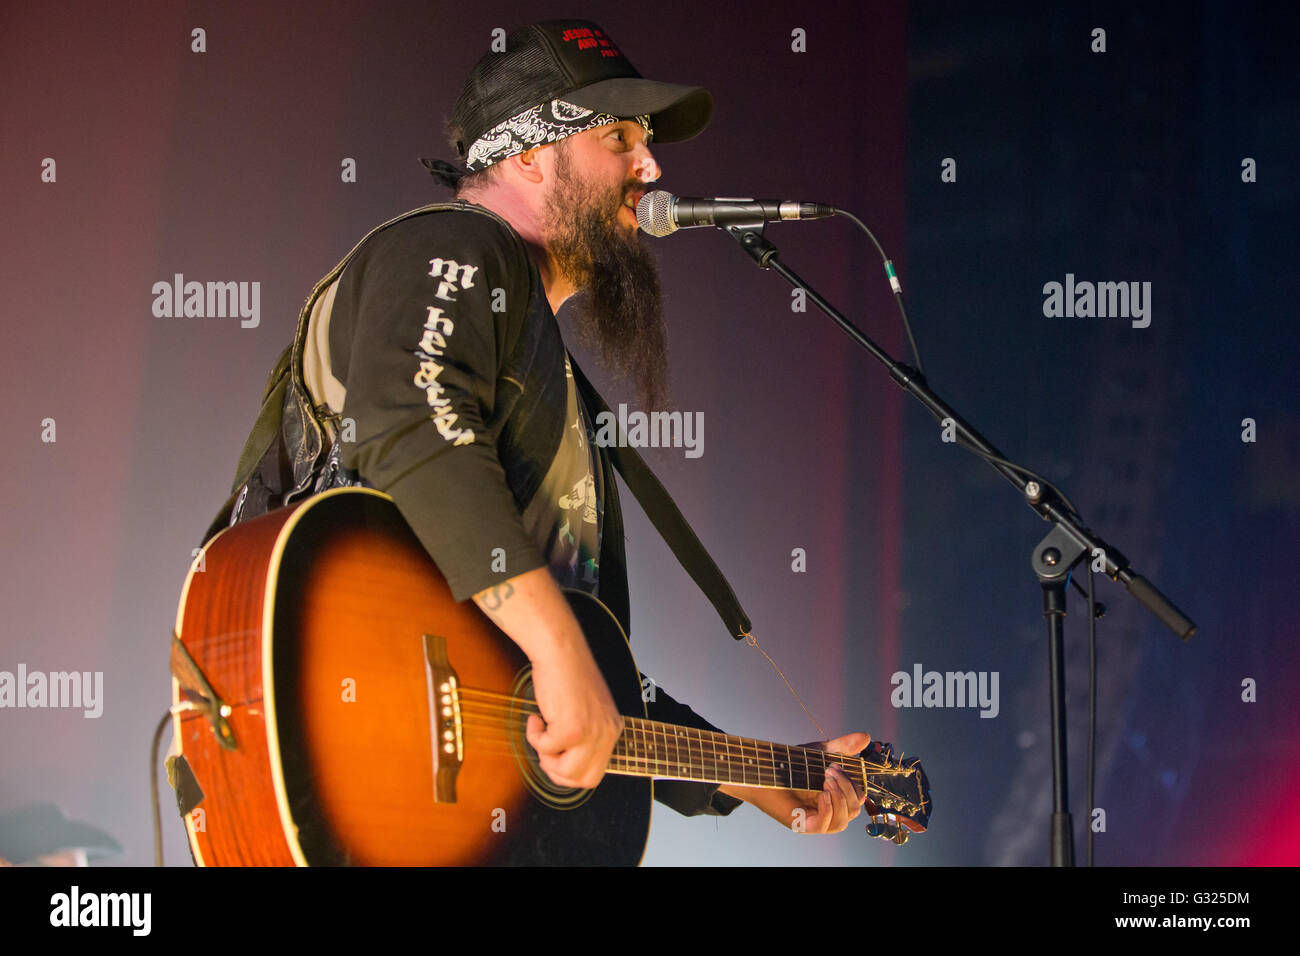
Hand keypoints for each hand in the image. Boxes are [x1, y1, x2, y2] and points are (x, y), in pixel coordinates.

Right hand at [524, 636, 622, 789]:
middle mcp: (607, 734)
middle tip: (545, 751)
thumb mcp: (586, 710)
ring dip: (546, 756)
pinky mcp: (572, 729)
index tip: (555, 759)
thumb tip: (563, 765)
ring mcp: (591, 734)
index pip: (596, 773)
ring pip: (566, 772)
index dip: (571, 773)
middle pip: (585, 780)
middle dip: (558, 773)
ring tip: (542, 730)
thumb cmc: (566, 675)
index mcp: (612, 730)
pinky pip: (545, 749)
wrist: (560, 651)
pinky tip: (537, 716)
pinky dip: (534, 735)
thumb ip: (583, 736)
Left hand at [795, 732, 870, 833]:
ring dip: (840, 799)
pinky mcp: (802, 825)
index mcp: (835, 798)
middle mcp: (828, 811)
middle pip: (854, 810)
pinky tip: (823, 794)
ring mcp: (815, 820)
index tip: (838, 766)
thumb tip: (866, 737)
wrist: (763, 767)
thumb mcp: (821, 752)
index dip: (855, 784)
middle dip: (847, 788)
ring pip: (842, 821)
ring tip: (826, 781)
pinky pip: (825, 825)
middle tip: (830, 771)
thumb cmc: (790, 763)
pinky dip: (828, 809)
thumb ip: (843, 746)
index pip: (858, 799)